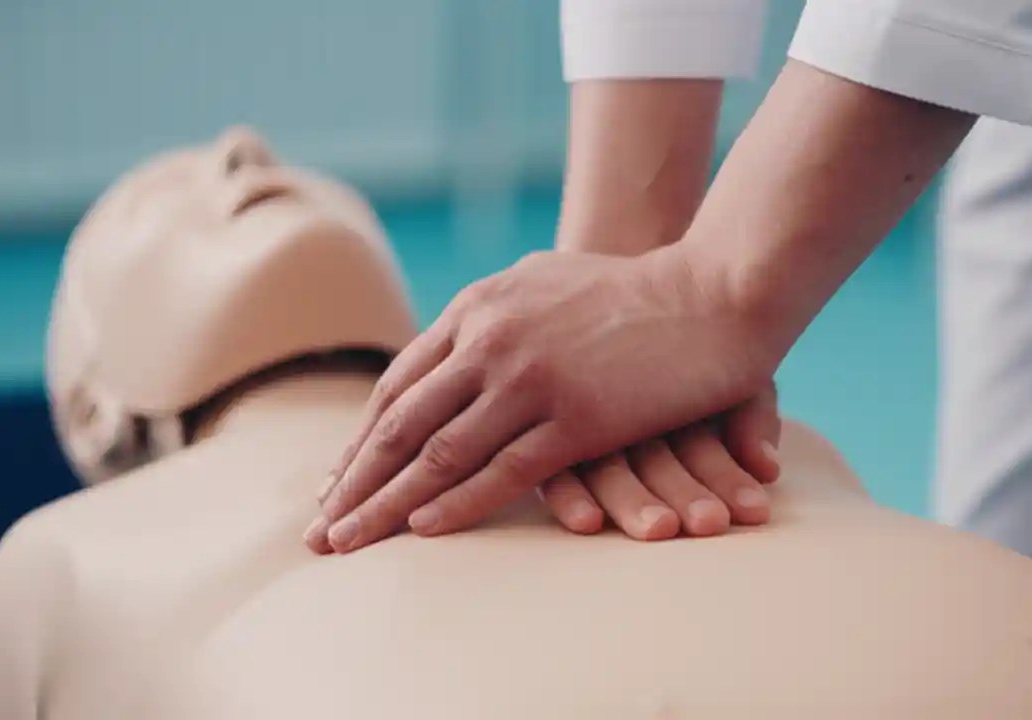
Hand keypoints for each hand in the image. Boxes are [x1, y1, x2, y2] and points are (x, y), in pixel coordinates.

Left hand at [304, 248, 778, 553]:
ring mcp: (530, 377)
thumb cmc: (631, 290)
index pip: (398, 385)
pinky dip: (455, 503)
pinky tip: (422, 532)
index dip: (361, 442)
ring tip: (347, 545)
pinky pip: (502, 471)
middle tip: (318, 533)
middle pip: (400, 425)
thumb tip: (458, 342)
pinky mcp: (576, 415)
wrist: (712, 289)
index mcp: (478, 307)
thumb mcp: (543, 281)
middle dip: (353, 485)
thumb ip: (494, 312)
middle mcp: (490, 340)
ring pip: (437, 454)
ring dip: (385, 507)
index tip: (336, 484)